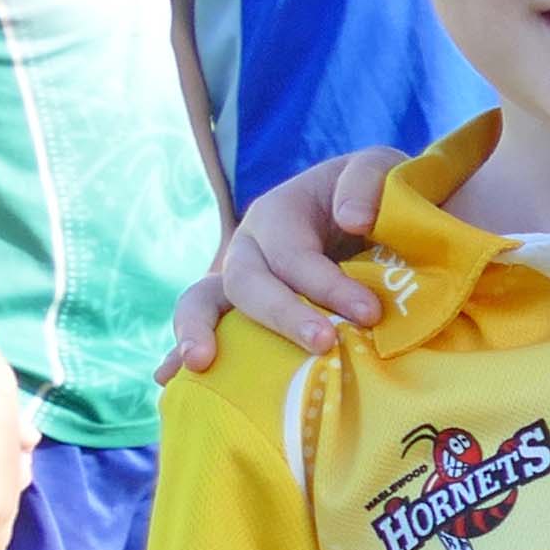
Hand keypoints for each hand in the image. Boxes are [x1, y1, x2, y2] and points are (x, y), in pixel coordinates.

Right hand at [168, 149, 401, 373]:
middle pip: (246, 281)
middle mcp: (249, 247)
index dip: (327, 285)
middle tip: (324, 343)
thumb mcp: (380, 171)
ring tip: (201, 362)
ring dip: (200, 330)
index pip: (292, 253)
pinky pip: (203, 328)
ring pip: (205, 301)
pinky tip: (170, 379)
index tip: (369, 312)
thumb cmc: (374, 199)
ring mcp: (237, 279)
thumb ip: (370, 182)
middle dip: (282, 314)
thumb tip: (352, 219)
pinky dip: (180, 350)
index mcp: (279, 213)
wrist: (368, 218)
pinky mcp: (238, 310)